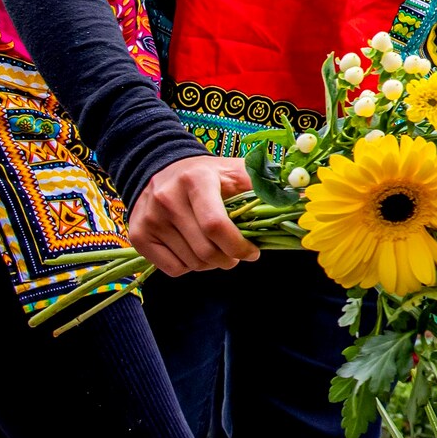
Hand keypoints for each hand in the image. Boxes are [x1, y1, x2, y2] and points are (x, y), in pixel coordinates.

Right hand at [128, 156, 259, 276]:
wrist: (161, 168)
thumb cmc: (208, 175)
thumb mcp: (235, 171)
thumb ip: (263, 185)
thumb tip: (297, 199)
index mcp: (196, 180)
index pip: (216, 226)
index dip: (239, 246)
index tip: (253, 252)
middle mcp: (168, 199)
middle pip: (206, 251)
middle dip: (229, 260)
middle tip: (236, 255)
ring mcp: (150, 219)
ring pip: (192, 263)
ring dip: (212, 264)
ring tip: (217, 249)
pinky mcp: (139, 236)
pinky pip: (173, 269)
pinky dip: (190, 267)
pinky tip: (195, 250)